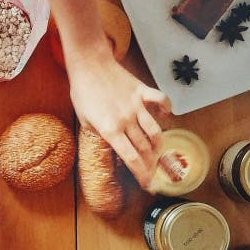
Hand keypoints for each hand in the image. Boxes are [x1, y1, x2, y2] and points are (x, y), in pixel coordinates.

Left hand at [67, 48, 169, 187]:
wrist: (89, 65)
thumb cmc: (83, 92)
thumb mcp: (84, 119)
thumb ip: (99, 134)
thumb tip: (112, 146)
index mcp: (110, 130)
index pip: (131, 158)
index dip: (141, 174)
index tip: (147, 184)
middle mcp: (126, 120)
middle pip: (145, 149)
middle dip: (150, 165)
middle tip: (152, 172)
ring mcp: (136, 105)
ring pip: (155, 131)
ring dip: (159, 146)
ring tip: (157, 153)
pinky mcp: (143, 91)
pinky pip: (162, 101)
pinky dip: (167, 110)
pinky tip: (165, 117)